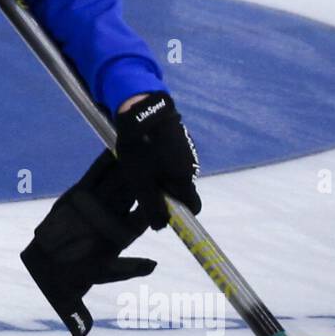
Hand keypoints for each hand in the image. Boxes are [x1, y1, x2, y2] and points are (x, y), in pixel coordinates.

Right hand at [20, 150, 153, 335]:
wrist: (47, 268)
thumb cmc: (75, 275)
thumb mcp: (103, 273)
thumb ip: (127, 269)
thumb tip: (153, 265)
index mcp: (123, 234)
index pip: (144, 214)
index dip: (157, 202)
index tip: (169, 190)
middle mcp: (113, 215)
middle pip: (133, 193)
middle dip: (145, 177)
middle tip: (159, 159)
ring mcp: (97, 203)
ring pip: (116, 181)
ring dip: (126, 165)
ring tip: (139, 147)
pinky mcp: (79, 194)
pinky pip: (94, 176)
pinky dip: (102, 164)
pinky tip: (112, 150)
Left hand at [114, 91, 201, 229]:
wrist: (142, 109)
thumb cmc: (141, 149)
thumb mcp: (141, 182)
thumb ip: (153, 207)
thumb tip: (161, 226)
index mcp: (184, 179)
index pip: (193, 206)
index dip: (180, 212)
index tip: (164, 210)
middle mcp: (191, 166)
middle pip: (183, 189)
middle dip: (166, 191)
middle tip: (144, 183)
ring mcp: (188, 150)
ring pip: (176, 173)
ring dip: (162, 174)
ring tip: (141, 163)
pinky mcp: (180, 137)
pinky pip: (173, 158)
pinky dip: (162, 160)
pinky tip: (146, 150)